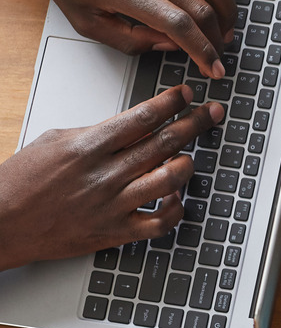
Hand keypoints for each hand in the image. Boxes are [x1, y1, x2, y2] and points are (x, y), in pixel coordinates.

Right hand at [0, 86, 222, 271]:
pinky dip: (176, 209)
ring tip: (189, 157)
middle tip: (212, 113)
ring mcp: (113, 205)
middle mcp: (105, 174)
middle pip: (165, 142)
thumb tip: (131, 124)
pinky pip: (161, 222)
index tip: (187, 95)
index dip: (172, 103)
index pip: (142, 117)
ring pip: (171, 179)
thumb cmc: (21, 182)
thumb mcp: (53, 141)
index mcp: (88, 146)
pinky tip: (176, 197)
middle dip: (195, 123)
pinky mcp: (116, 232)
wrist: (1, 223)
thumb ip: (95, 132)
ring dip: (187, 164)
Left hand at [20, 0, 233, 77]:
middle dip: (217, 39)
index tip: (213, 69)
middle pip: (201, 8)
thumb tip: (167, 45)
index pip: (179, 26)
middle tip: (217, 54)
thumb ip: (128, 39)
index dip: (202, 52)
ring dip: (227, 9)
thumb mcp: (84, 20)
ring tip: (224, 27)